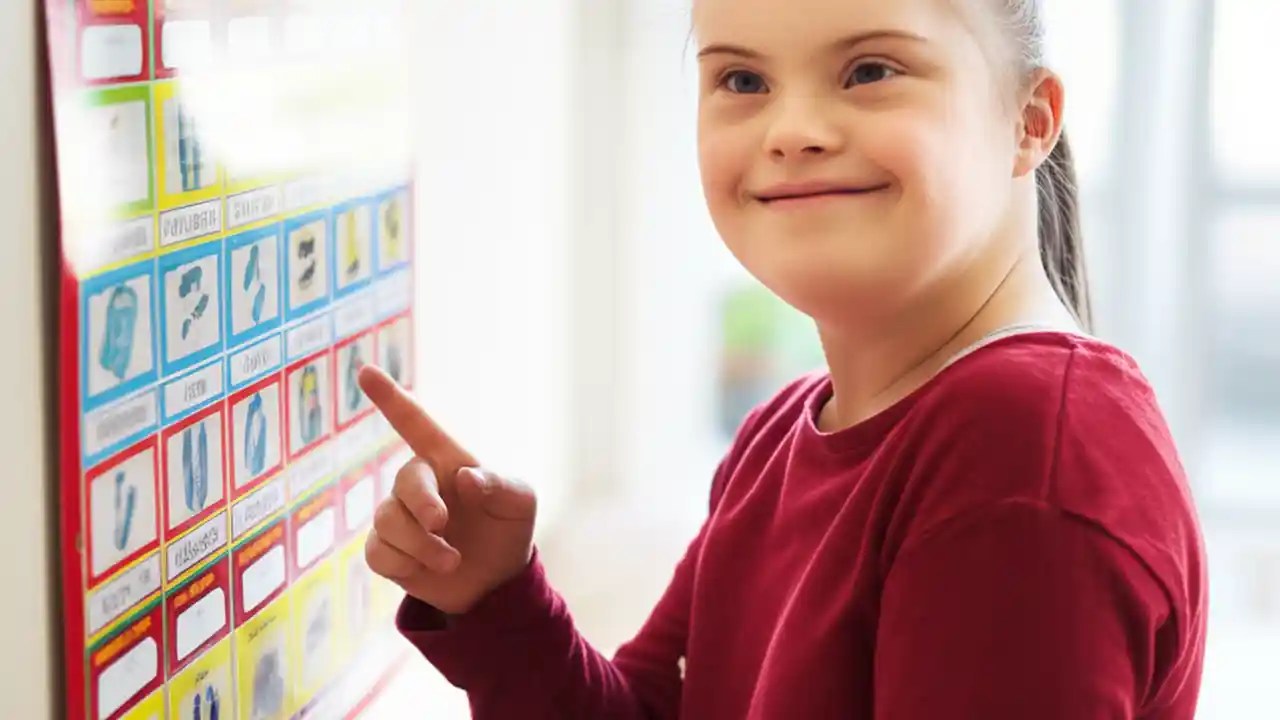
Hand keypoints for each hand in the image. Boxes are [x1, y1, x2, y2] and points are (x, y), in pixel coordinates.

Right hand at [358, 366, 536, 614]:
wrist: (495, 581)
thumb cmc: (508, 529)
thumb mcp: (520, 504)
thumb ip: (500, 486)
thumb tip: (465, 477)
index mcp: (448, 461)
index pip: (415, 424)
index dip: (391, 398)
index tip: (366, 371)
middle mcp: (418, 482)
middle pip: (405, 481)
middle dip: (423, 504)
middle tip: (443, 524)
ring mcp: (398, 515)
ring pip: (388, 521)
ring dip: (422, 546)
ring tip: (453, 560)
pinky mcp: (386, 549)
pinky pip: (378, 553)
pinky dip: (405, 565)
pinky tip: (427, 570)